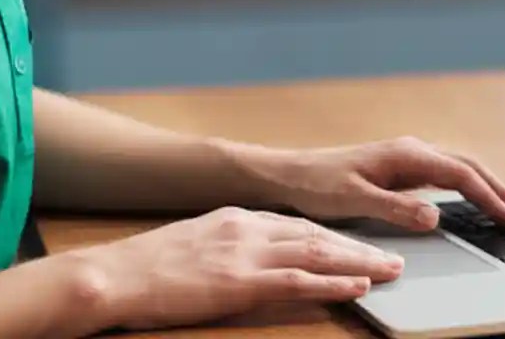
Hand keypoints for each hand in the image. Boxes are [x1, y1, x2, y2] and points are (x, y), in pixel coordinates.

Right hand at [76, 207, 402, 330]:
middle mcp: (250, 228)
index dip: (336, 235)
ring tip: (390, 270)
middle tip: (391, 256)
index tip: (360, 243)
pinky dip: (333, 283)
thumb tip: (250, 257)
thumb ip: (229, 244)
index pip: (300, 224)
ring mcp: (246, 254)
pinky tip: (358, 286)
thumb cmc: (146, 267)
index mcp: (239, 218)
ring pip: (318, 254)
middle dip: (358, 246)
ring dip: (360, 262)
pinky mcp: (240, 282)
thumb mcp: (196, 243)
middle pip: (318, 235)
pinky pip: (298, 281)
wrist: (113, 275)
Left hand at [237, 137, 504, 229]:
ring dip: (490, 188)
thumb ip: (396, 208)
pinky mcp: (403, 169)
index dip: (491, 198)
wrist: (288, 173)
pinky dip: (471, 187)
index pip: (462, 176)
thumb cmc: (317, 184)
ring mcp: (410, 158)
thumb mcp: (354, 200)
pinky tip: (478, 200)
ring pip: (462, 169)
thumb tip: (436, 216)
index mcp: (407, 154)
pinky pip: (448, 175)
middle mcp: (414, 151)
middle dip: (502, 191)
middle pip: (471, 168)